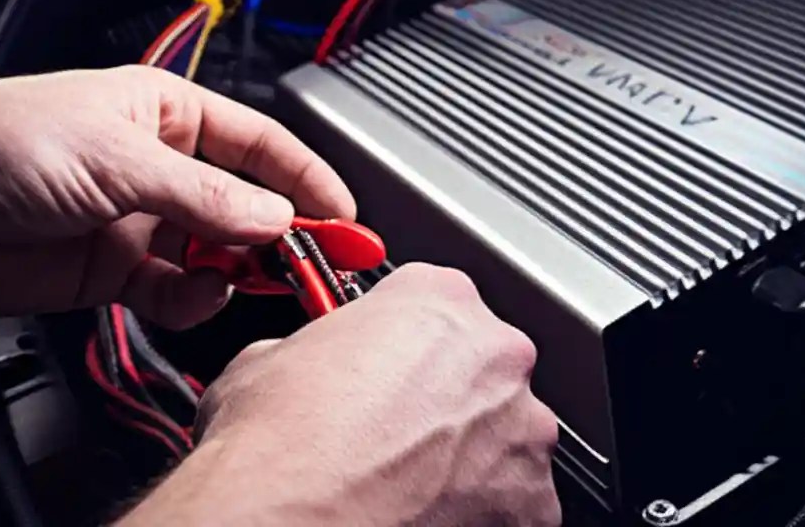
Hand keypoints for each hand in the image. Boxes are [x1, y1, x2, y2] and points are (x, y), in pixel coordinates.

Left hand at [0, 66, 354, 325]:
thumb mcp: (116, 159)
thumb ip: (203, 196)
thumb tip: (274, 217)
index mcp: (166, 113)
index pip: (260, 145)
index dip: (308, 178)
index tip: (345, 215)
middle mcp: (160, 166)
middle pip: (246, 203)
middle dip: (281, 233)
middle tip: (316, 261)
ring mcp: (139, 220)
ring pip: (215, 253)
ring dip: (235, 270)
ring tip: (247, 279)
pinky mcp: (114, 270)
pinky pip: (175, 291)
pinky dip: (192, 300)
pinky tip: (195, 297)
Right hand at [124, 264, 561, 525]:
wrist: (290, 521)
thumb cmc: (279, 444)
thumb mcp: (270, 358)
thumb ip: (319, 348)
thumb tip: (315, 368)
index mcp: (439, 299)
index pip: (435, 303)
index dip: (401, 341)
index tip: (382, 364)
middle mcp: (496, 356)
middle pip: (481, 366)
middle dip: (444, 395)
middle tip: (392, 429)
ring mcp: (522, 431)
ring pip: (503, 435)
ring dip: (467, 452)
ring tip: (407, 479)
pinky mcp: (533, 503)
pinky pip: (514, 500)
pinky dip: (481, 507)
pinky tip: (428, 512)